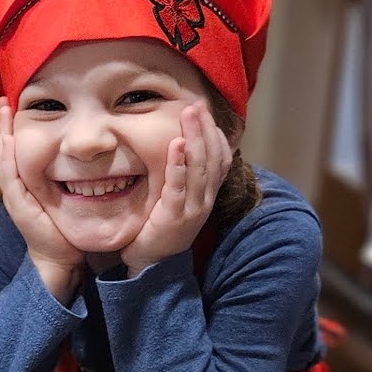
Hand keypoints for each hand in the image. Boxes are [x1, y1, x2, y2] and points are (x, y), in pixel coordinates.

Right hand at [0, 97, 82, 300]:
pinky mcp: (19, 205)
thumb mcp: (66, 195)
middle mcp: (17, 187)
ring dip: (3, 134)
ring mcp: (15, 196)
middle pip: (6, 150)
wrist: (60, 256)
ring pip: (5, 159)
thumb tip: (86, 155)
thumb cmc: (65, 227)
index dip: (14, 128)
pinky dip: (8, 156)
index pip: (17, 150)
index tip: (15, 105)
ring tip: (4, 112)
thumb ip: (70, 177)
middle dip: (4, 125)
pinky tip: (9, 139)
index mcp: (27, 183)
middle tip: (3, 101)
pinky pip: (10, 176)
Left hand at [120, 101, 230, 276]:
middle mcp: (204, 200)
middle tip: (196, 105)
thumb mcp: (176, 202)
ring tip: (189, 115)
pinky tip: (176, 145)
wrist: (150, 266)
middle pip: (212, 158)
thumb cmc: (158, 230)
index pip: (221, 159)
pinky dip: (178, 164)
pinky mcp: (174, 217)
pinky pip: (178, 186)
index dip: (215, 135)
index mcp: (206, 196)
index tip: (205, 112)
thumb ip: (181, 180)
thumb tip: (178, 151)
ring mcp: (192, 209)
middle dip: (205, 129)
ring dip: (194, 138)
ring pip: (199, 168)